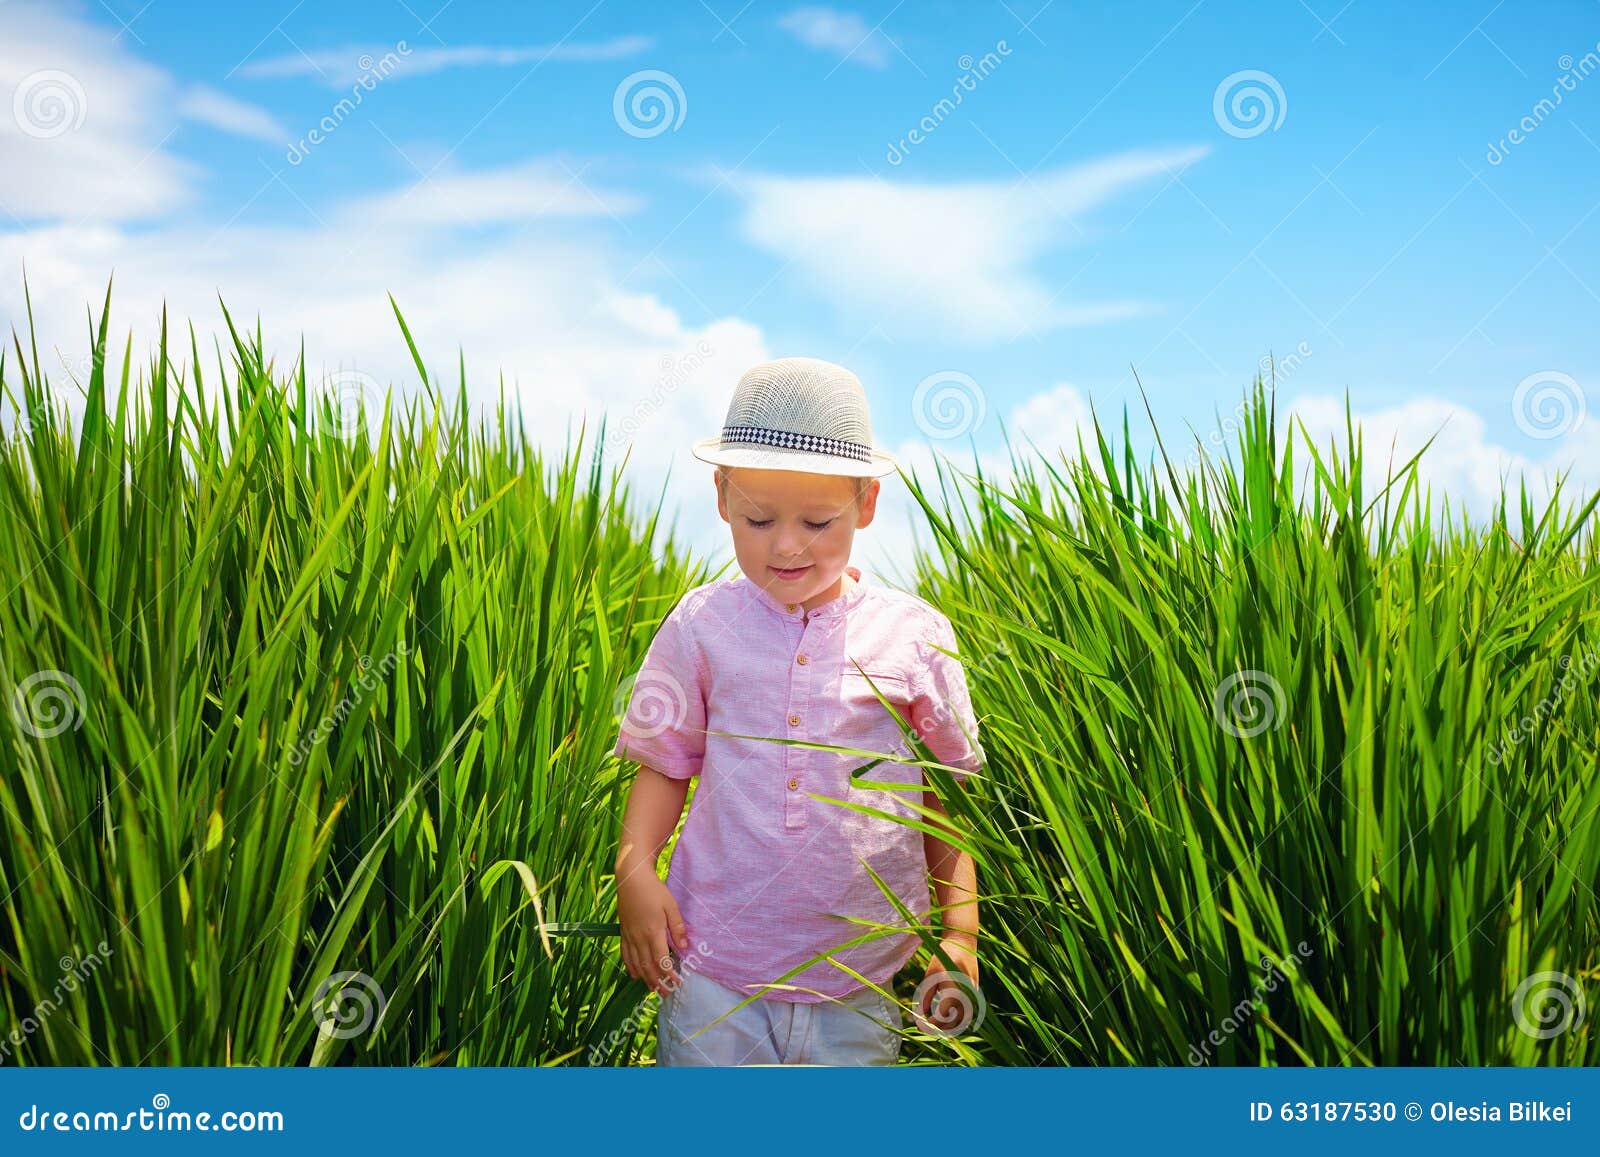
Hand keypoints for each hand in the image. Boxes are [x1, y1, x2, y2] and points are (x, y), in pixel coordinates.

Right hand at [616, 864, 688, 995]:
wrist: (631, 878)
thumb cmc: (654, 890)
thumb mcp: (670, 906)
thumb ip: (677, 927)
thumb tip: (684, 947)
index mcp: (653, 932)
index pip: (661, 960)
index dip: (669, 974)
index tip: (677, 983)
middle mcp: (639, 937)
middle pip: (648, 966)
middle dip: (657, 982)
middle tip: (666, 993)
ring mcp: (629, 936)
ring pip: (636, 963)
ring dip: (645, 978)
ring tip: (653, 990)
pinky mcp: (623, 932)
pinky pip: (626, 955)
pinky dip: (631, 967)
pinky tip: (635, 974)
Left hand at [917, 938, 980, 1033]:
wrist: (963, 943)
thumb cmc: (944, 956)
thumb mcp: (931, 974)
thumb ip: (926, 996)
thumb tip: (921, 1015)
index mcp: (955, 988)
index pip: (944, 1016)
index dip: (932, 1024)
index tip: (920, 1024)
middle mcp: (967, 994)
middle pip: (955, 1022)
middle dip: (940, 1028)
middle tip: (925, 1027)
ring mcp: (973, 995)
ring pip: (963, 1020)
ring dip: (950, 1026)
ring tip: (934, 1025)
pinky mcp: (975, 994)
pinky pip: (968, 1013)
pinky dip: (957, 1019)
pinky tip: (945, 1019)